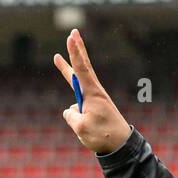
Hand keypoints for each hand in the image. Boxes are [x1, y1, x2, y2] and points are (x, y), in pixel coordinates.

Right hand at [53, 28, 131, 155]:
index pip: (81, 69)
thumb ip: (70, 116)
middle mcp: (94, 92)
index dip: (74, 53)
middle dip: (76, 49)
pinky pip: (78, 104)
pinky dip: (75, 110)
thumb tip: (71, 110)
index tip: (71, 37)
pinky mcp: (94, 107)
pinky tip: (81, 123)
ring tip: (57, 58)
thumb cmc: (102, 136)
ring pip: (77, 83)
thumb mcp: (81, 128)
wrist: (120, 145)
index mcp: (92, 94)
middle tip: (73, 32)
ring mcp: (94, 99)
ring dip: (67, 70)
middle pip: (82, 66)